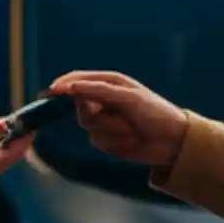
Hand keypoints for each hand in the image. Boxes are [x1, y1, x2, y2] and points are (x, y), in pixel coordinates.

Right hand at [49, 70, 188, 168]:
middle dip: (94, 112)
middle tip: (108, 113)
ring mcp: (104, 120)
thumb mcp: (126, 97)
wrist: (173, 142)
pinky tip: (131, 140)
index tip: (50, 93)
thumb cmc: (153, 112)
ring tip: (130, 129)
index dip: (62, 86)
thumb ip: (96, 91)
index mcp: (108, 83)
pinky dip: (113, 141)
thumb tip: (68, 88)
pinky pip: (97, 140)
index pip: (77, 80)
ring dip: (109, 128)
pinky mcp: (107, 140)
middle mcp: (103, 100)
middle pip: (78, 105)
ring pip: (87, 124)